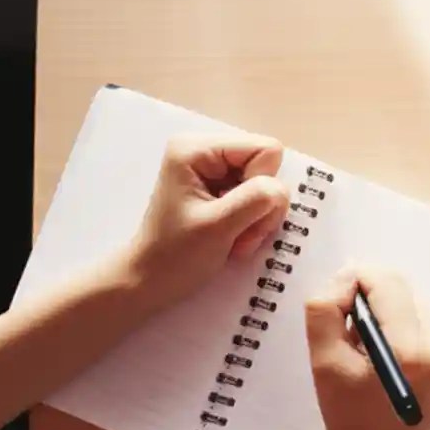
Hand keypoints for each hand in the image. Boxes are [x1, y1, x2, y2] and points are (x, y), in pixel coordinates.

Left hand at [125, 133, 289, 309]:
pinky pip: (258, 198)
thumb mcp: (218, 226)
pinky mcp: (220, 189)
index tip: (240, 213)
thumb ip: (254, 200)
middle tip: (239, 233)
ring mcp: (214, 170)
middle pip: (268, 167)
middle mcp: (206, 151)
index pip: (266, 150)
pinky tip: (234, 238)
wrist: (150, 281)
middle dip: (261, 206)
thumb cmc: (175, 256)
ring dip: (257, 219)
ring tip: (234, 239)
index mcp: (197, 148)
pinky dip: (252, 223)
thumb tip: (280, 189)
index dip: (263, 184)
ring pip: (266, 187)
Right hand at [304, 266, 429, 429]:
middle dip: (370, 299)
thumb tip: (346, 276)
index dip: (356, 280)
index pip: (387, 284)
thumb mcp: (322, 362)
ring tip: (366, 350)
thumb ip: (326, 310)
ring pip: (413, 304)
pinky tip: (386, 358)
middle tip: (347, 331)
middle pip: (403, 290)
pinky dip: (400, 328)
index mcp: (411, 353)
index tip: (336, 303)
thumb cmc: (346, 414)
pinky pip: (424, 323)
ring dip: (386, 314)